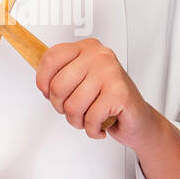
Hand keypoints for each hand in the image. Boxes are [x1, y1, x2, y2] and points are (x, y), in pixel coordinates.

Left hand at [35, 38, 155, 146]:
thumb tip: (42, 82)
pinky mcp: (119, 93)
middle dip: (62, 107)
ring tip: (89, 119)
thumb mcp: (82, 81)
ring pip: (73, 106)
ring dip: (78, 121)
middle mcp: (99, 56)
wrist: (138, 118)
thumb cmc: (108, 100)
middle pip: (58, 86)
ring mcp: (110, 72)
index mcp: (87, 49)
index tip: (48, 93)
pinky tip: (100, 125)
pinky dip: (92, 129)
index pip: (51, 58)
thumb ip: (63, 76)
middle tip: (75, 111)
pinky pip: (90, 118)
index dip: (43, 81)